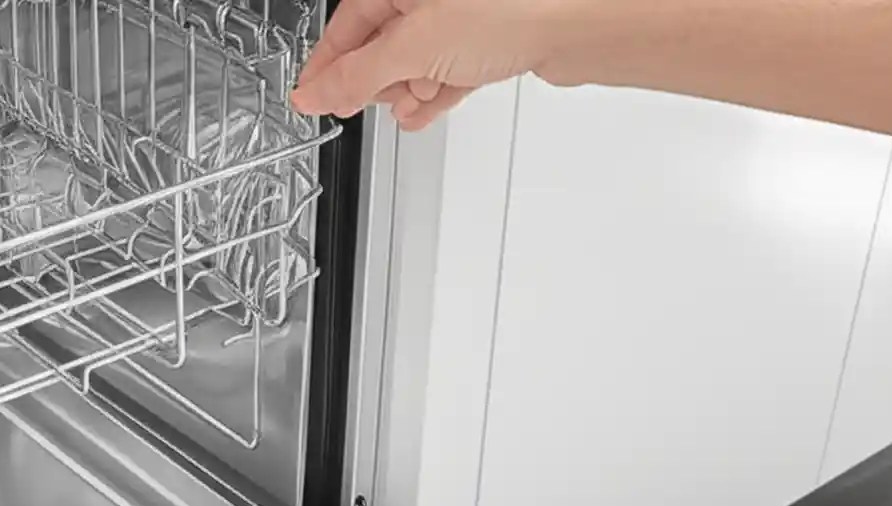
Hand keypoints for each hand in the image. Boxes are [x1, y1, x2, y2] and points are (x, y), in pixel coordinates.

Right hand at [292, 0, 582, 130]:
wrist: (581, 23)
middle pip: (382, 43)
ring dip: (405, 91)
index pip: (348, 23)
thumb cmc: (511, 9)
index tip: (311, 96)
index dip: (327, 64)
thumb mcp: (414, 48)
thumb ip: (358, 76)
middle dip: (371, 80)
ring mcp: (463, 17)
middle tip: (358, 108)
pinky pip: (448, 68)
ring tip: (404, 110)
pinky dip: (434, 92)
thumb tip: (316, 93)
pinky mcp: (491, 40)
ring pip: (417, 59)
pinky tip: (424, 109)